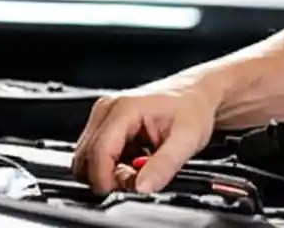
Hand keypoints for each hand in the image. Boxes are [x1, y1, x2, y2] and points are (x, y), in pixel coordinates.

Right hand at [70, 74, 219, 194]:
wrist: (197, 94)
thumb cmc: (192, 109)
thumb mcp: (187, 140)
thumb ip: (164, 165)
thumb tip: (143, 188)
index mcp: (124, 109)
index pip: (98, 153)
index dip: (106, 179)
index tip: (125, 190)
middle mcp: (108, 108)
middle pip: (86, 157)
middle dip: (107, 177)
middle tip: (137, 178)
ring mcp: (104, 114)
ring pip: (88, 157)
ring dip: (108, 172)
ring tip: (139, 168)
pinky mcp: (106, 123)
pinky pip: (96, 153)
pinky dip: (111, 164)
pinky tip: (134, 160)